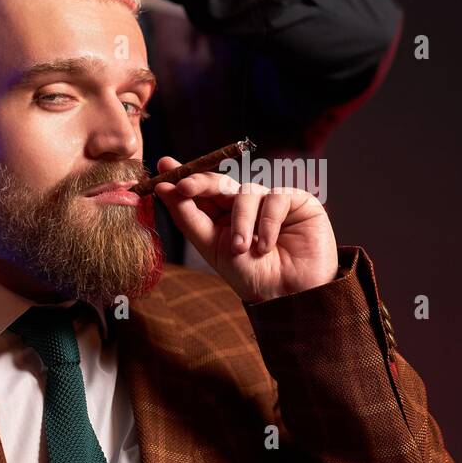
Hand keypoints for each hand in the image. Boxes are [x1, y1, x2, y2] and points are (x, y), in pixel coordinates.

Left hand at [151, 157, 338, 302]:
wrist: (289, 295)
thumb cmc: (252, 275)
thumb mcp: (213, 247)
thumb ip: (189, 217)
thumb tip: (164, 189)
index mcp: (224, 216)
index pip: (202, 191)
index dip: (184, 176)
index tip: (164, 167)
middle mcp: (247, 205)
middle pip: (221, 182)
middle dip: (201, 183)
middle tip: (184, 187)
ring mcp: (271, 201)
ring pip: (246, 192)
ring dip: (240, 222)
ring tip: (242, 248)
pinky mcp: (297, 201)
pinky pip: (275, 198)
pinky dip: (267, 223)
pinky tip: (266, 245)